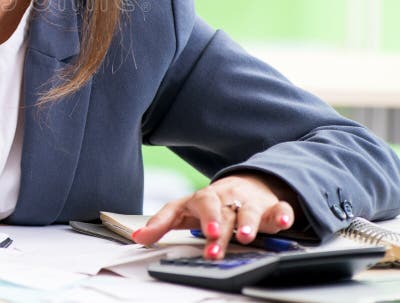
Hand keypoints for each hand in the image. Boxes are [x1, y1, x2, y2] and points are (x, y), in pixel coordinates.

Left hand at [132, 173, 298, 259]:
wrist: (247, 183)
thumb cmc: (212, 202)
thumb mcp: (185, 210)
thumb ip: (163, 223)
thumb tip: (138, 236)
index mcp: (201, 198)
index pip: (193, 205)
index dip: (198, 219)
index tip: (200, 233)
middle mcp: (225, 198)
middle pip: (219, 210)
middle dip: (217, 226)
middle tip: (214, 240)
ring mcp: (248, 201)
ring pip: (248, 209)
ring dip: (247, 222)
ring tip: (245, 236)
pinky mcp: (271, 207)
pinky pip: (280, 209)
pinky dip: (283, 214)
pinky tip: (285, 222)